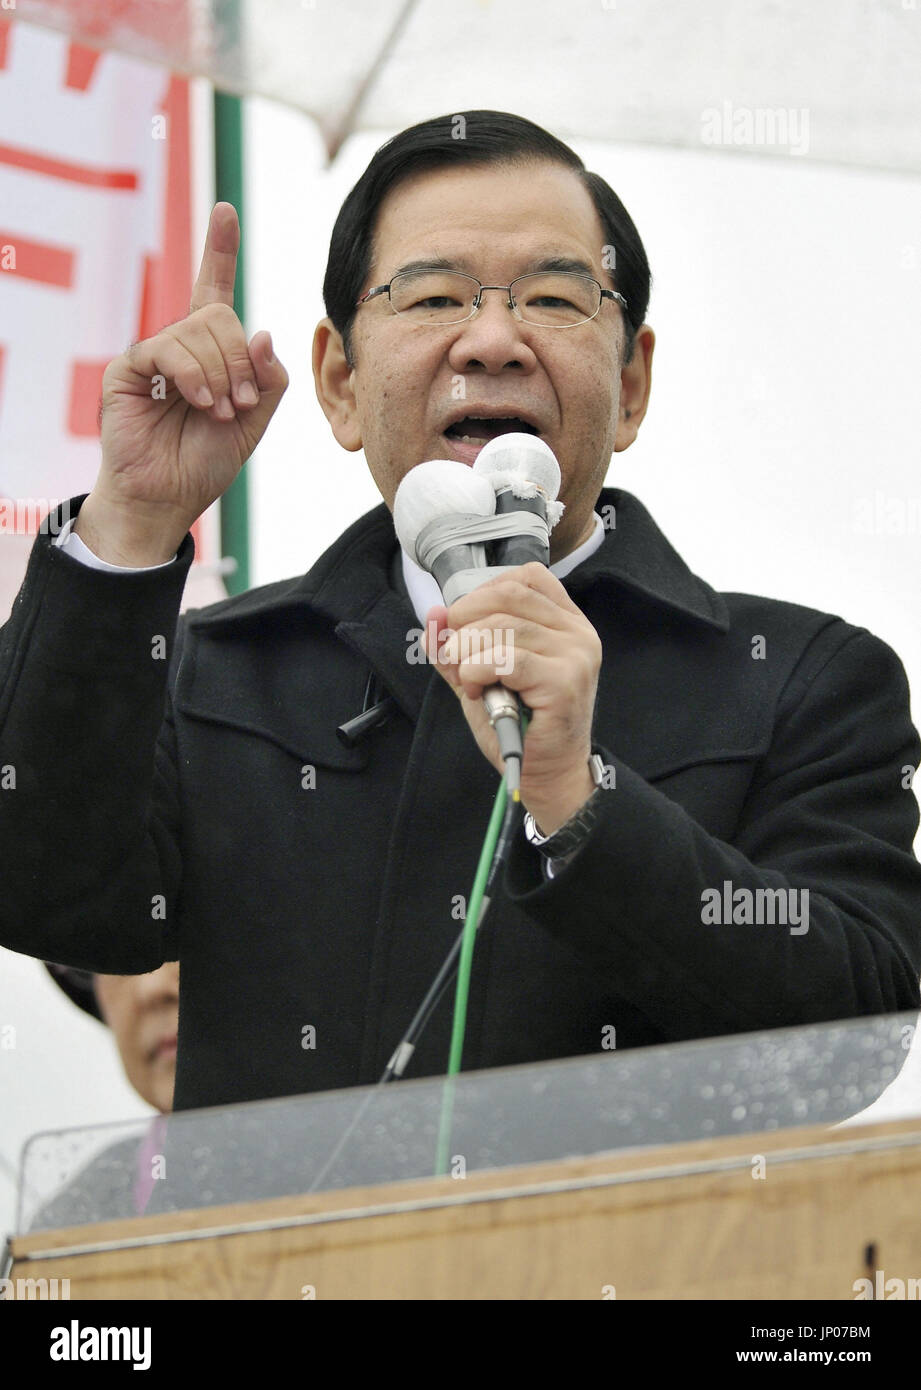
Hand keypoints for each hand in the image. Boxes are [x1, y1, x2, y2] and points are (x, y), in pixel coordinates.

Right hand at [75, 203, 288, 563]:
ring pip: (199, 330)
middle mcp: (179, 345)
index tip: (226, 210)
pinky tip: (199, 403)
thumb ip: (268, 380)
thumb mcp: (254, 421)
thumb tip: (263, 332)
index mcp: (209, 352)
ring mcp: (152, 354)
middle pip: (220, 314)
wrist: (168, 498)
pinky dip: (193, 375)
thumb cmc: (205, 462)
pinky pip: (168, 349)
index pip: (214, 290)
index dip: (219, 250)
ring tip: (218, 411)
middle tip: (240, 403)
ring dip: (221, 375)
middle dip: (241, 360)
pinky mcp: (128, 368)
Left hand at [424, 563, 601, 834]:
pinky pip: (508, 659)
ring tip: (469, 681)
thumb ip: (458, 645)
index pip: (525, 577)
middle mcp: (577, 632)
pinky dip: (478, 670)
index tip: (462, 623)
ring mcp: (575, 655)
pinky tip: (477, 689)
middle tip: (454, 655)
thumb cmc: (519, 726)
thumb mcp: (481, 676)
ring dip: (467, 653)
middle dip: (465, 621)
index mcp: (565, 622)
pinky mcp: (565, 681)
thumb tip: (434, 616)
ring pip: (502, 626)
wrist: (547, 775)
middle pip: (508, 595)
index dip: (482, 593)